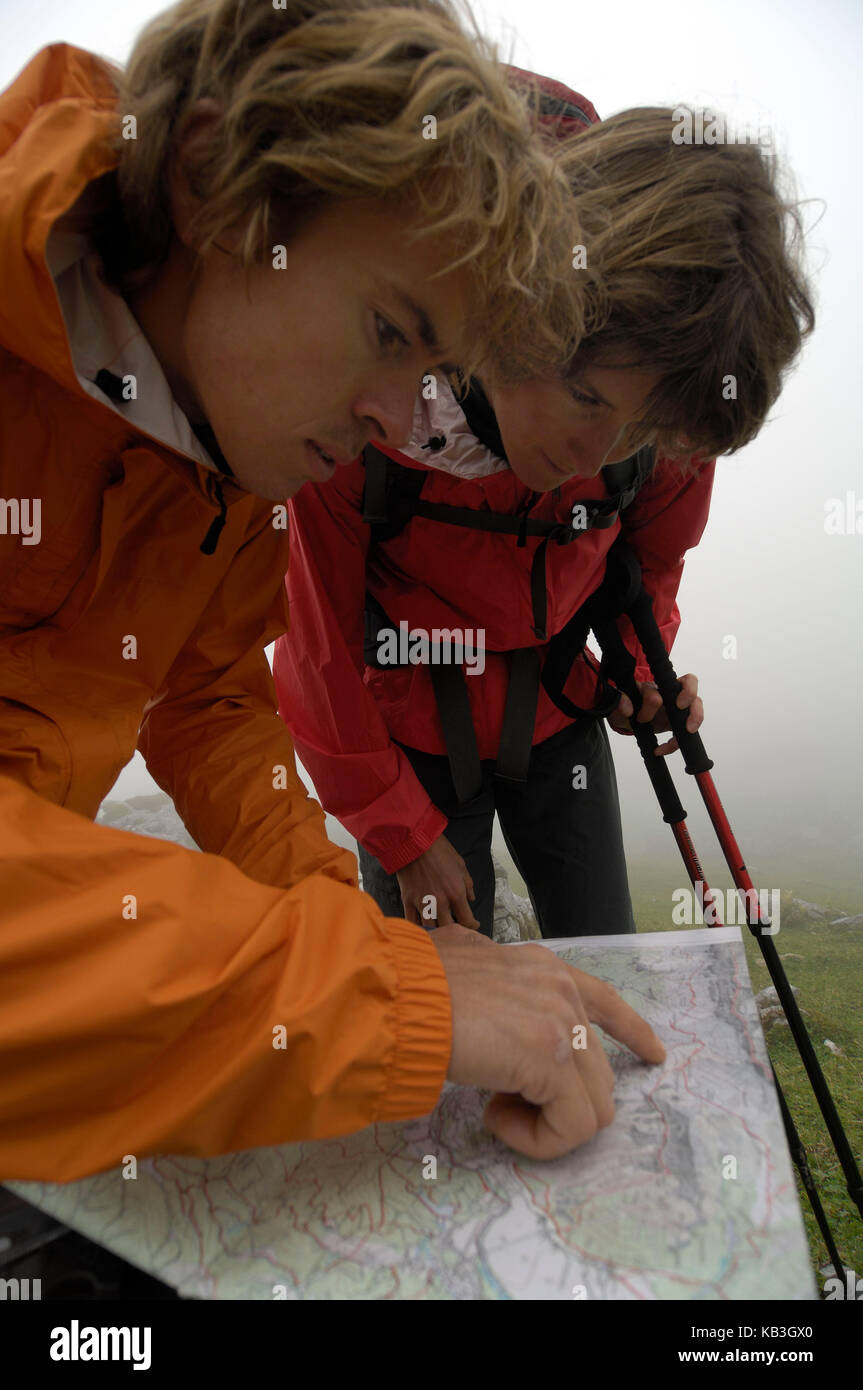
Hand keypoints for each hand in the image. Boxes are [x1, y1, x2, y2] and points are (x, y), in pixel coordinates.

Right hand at [396, 834, 479, 929]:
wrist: (414, 842)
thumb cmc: (438, 850)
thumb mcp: (460, 864)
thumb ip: (468, 884)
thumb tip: (471, 898)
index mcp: (456, 893)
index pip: (466, 920)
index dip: (472, 925)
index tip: (473, 924)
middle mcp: (440, 902)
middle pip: (449, 928)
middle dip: (455, 930)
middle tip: (457, 927)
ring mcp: (422, 903)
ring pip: (430, 929)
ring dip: (437, 931)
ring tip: (440, 929)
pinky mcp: (408, 900)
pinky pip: (412, 921)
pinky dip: (418, 927)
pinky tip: (423, 927)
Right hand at [430, 925, 665, 1158]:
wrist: (395, 997)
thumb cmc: (411, 990)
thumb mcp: (463, 977)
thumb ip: (490, 993)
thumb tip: (481, 1016)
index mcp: (542, 967)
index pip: (606, 1001)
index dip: (633, 1034)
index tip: (654, 1056)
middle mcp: (561, 988)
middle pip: (597, 1073)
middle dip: (554, 1102)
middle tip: (496, 1100)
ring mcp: (562, 1023)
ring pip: (591, 1107)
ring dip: (542, 1123)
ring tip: (492, 1106)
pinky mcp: (551, 1060)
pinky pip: (572, 1127)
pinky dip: (536, 1139)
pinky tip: (492, 1115)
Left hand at [606, 674, 702, 756]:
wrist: (630, 721)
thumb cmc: (627, 708)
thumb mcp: (618, 705)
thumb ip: (619, 702)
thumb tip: (627, 708)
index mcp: (651, 686)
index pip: (657, 686)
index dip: (652, 699)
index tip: (645, 714)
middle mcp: (668, 692)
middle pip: (690, 681)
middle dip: (688, 693)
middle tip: (680, 707)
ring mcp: (678, 705)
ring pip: (697, 703)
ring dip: (696, 716)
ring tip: (688, 730)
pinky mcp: (680, 721)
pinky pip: (687, 728)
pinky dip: (676, 742)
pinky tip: (661, 749)